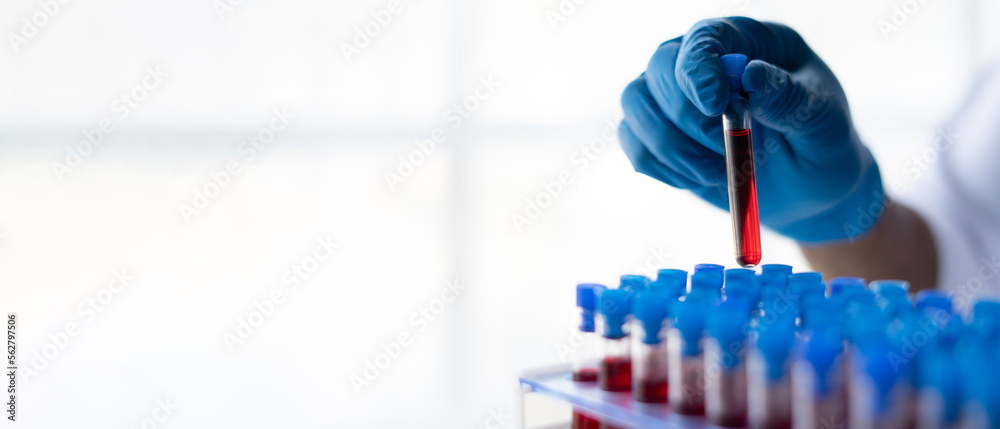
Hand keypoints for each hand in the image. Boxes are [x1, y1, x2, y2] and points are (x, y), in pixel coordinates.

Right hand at [619, 17, 882, 242]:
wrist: (809, 189)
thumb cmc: (821, 144)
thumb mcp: (823, 121)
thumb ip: (791, 98)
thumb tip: (751, 76)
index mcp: (748, 42)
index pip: (705, 36)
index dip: (698, 67)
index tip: (715, 105)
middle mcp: (703, 63)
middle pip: (660, 67)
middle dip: (686, 117)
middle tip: (724, 149)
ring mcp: (674, 98)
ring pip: (636, 103)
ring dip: (669, 145)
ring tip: (715, 173)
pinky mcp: (658, 135)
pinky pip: (632, 141)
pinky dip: (660, 166)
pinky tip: (696, 179)